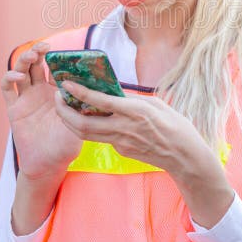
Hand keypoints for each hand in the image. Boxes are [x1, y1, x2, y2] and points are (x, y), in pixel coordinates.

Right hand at [0, 42, 82, 180]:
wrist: (48, 164)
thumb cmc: (67, 144)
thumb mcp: (79, 121)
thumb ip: (80, 104)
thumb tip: (87, 86)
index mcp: (57, 92)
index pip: (54, 68)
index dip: (56, 57)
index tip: (63, 51)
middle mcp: (40, 91)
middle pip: (36, 64)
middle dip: (38, 52)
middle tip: (44, 46)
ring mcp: (26, 98)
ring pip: (21, 71)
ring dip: (24, 59)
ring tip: (32, 56)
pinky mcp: (13, 108)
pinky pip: (7, 89)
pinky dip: (9, 77)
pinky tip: (18, 76)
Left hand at [56, 81, 234, 227]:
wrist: (184, 156)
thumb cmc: (175, 125)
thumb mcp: (155, 104)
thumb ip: (131, 100)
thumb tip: (112, 94)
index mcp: (135, 112)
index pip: (99, 102)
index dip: (79, 92)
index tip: (66, 84)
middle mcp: (124, 129)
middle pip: (82, 124)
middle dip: (64, 111)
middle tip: (57, 98)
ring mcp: (120, 143)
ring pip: (86, 134)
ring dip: (71, 121)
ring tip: (65, 107)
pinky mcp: (121, 151)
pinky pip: (101, 138)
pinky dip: (91, 127)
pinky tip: (91, 117)